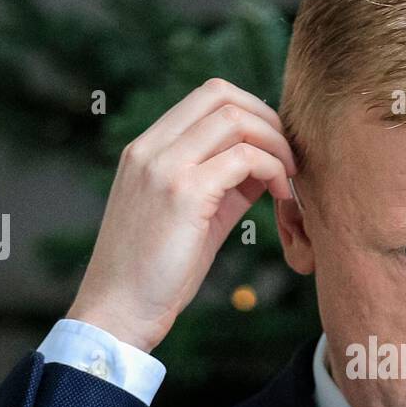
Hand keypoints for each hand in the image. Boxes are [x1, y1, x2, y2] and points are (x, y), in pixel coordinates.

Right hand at [66, 77, 297, 352]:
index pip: (206, 97)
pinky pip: (244, 158)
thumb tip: (264, 165)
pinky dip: (272, 170)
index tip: (273, 147)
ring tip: (287, 179)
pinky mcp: (183, 193)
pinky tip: (280, 196)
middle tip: (289, 157)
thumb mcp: (190, 218)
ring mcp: (164, 167)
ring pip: (236, 119)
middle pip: (222, 95)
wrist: (116, 312)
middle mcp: (150, 148)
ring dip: (275, 143)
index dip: (251, 112)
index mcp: (147, 149)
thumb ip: (222, 185)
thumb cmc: (155, 275)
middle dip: (268, 119)